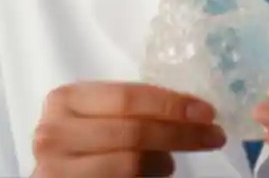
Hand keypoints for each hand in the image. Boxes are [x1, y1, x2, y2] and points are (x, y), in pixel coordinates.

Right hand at [32, 81, 227, 176]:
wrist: (56, 176)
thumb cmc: (81, 143)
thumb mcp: (99, 118)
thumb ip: (131, 112)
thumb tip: (191, 111)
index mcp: (66, 99)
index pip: (129, 97)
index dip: (172, 104)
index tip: (207, 111)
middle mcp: (54, 131)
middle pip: (134, 130)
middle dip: (181, 132)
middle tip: (214, 136)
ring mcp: (55, 167)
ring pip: (130, 163)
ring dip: (164, 161)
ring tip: (173, 162)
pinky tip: (158, 174)